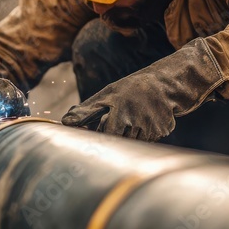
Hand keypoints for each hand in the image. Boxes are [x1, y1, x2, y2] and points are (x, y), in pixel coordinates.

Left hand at [61, 78, 175, 140]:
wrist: (163, 85)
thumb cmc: (129, 90)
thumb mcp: (106, 96)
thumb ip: (86, 111)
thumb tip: (65, 123)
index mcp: (119, 111)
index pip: (106, 135)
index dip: (103, 135)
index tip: (103, 132)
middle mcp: (136, 120)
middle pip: (120, 142)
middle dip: (118, 136)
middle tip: (122, 123)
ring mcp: (151, 127)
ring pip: (135, 143)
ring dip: (132, 136)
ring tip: (134, 120)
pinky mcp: (163, 131)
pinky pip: (150, 141)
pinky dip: (146, 135)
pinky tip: (146, 122)